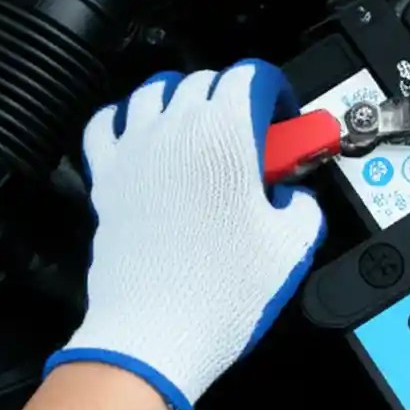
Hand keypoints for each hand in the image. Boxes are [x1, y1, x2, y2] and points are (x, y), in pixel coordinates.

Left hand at [46, 61, 325, 409]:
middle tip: (256, 139)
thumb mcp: (292, 246)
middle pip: (207, 81)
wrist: (155, 333)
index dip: (277, 93)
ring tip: (204, 131)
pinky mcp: (107, 179)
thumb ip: (303, 207)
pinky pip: (107, 125)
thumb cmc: (218, 292)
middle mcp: (175, 131)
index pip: (252, 77)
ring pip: (155, 92)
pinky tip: (144, 138)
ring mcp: (134, 151)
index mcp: (226, 135)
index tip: (285, 120)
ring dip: (184, 101)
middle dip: (236, 98)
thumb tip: (295, 201)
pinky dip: (127, 120)